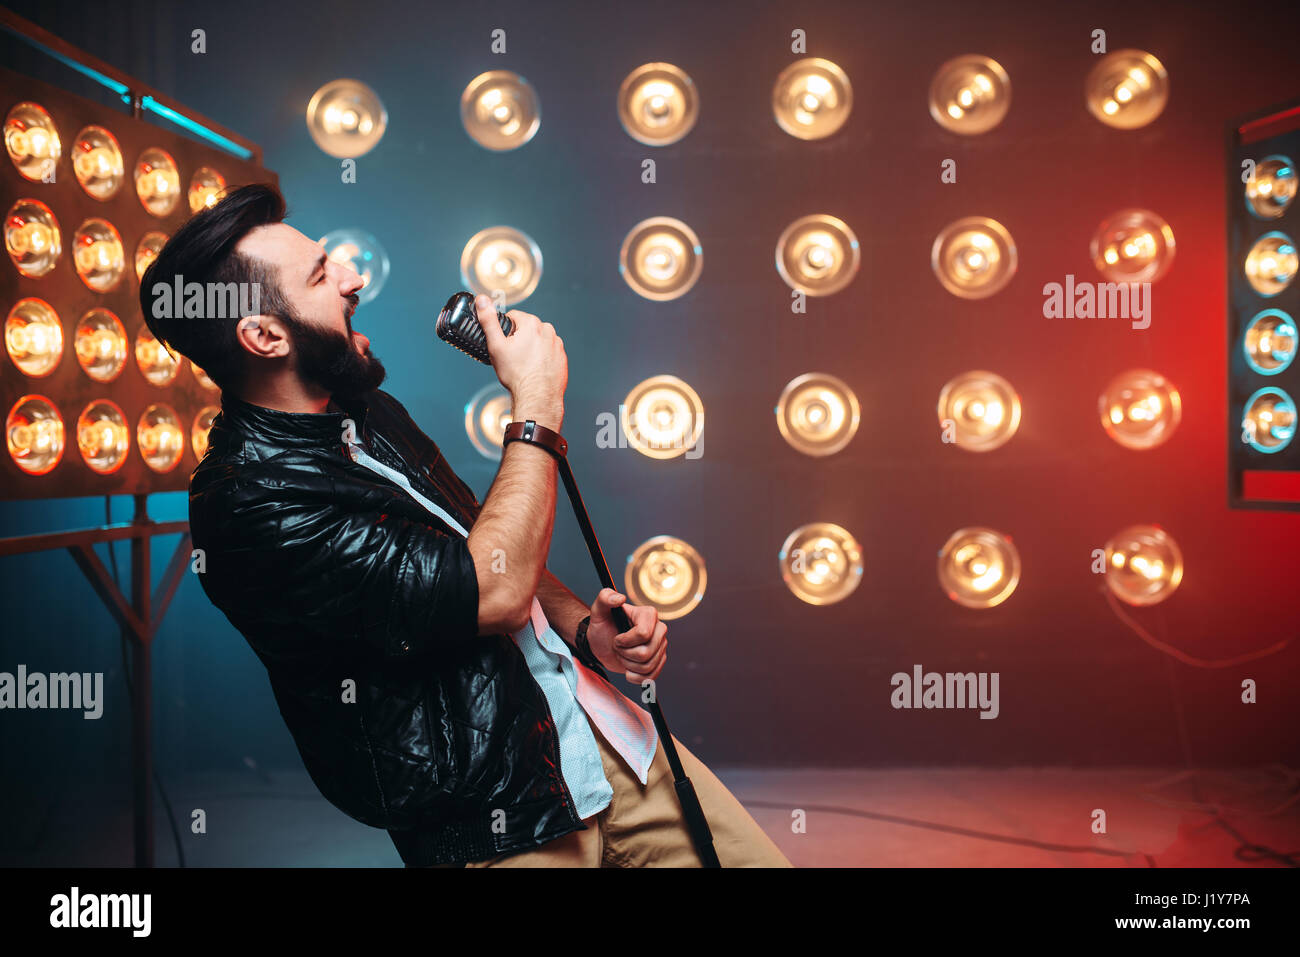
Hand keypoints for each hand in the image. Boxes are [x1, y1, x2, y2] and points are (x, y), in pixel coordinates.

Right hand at [474, 294, 566, 429]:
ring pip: (537, 341)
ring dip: (530, 349)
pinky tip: (534, 370)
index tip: (504, 345)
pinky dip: (541, 359)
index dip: (505, 332)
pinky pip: (548, 353)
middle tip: (512, 357)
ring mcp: (557, 344)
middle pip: (526, 329)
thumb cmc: (517, 374)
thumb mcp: (496, 345)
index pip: (513, 317)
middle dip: (518, 340)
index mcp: (532, 323)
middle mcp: (548, 331)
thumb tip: (482, 300)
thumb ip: (488, 320)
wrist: (537, 397)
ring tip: (523, 365)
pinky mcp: (562, 358)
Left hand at [585, 588, 666, 684]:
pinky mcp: (658, 661)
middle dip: (625, 654)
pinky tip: (628, 668)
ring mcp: (660, 646)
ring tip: (622, 655)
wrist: (603, 645)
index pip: (643, 634)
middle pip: (646, 653)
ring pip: (647, 666)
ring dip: (628, 665)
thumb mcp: (598, 612)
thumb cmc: (602, 627)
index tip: (616, 638)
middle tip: (618, 647)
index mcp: (648, 614)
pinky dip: (634, 677)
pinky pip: (650, 677)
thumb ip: (605, 598)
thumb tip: (619, 597)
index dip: (625, 641)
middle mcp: (659, 629)